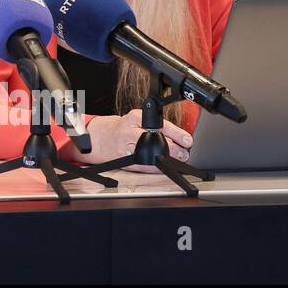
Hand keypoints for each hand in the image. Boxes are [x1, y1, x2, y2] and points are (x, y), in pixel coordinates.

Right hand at [78, 110, 193, 173]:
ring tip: (177, 160)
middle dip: (172, 148)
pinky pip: (144, 167)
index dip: (176, 133)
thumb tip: (180, 138)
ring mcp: (126, 147)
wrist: (100, 137)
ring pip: (150, 155)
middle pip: (154, 140)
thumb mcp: (137, 119)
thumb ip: (155, 126)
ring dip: (166, 159)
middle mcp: (130, 131)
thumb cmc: (123, 128)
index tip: (187, 140)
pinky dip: (156, 169)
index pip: (158, 124)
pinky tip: (164, 167)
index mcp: (134, 118)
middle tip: (184, 153)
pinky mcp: (125, 161)